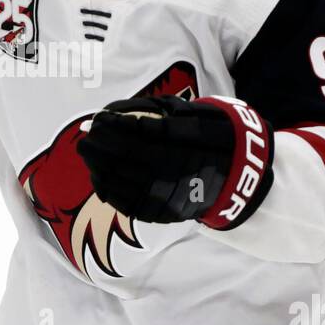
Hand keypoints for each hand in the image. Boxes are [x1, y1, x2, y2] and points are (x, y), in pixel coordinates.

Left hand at [78, 94, 271, 226]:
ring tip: (88, 151)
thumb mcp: (193, 114)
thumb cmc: (211, 137)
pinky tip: (98, 175)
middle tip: (85, 134)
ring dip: (99, 165)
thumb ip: (153, 110)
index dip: (115, 125)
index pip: (143, 131)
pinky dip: (107, 188)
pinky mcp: (164, 213)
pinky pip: (127, 203)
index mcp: (190, 141)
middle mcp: (181, 169)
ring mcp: (172, 194)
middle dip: (101, 144)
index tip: (98, 118)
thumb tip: (109, 112)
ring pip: (125, 180)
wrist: (239, 177)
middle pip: (129, 155)